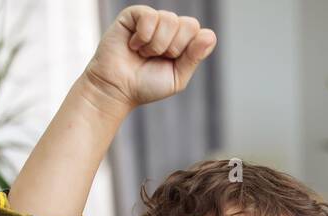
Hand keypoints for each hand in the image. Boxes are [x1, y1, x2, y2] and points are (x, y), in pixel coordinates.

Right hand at [83, 5, 216, 111]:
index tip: (172, 62)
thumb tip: (210, 35)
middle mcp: (170, 27)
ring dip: (156, 44)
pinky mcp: (134, 14)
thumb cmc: (145, 85)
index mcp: (183, 41)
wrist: (117, 89)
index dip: (188, 50)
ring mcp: (152, 19)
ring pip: (170, 20)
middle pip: (189, 24)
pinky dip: (143, 36)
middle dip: (173, 48)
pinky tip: (133, 45)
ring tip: (143, 53)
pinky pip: (150, 16)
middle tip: (155, 58)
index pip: (201, 32)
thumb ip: (194, 57)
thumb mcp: (177, 78)